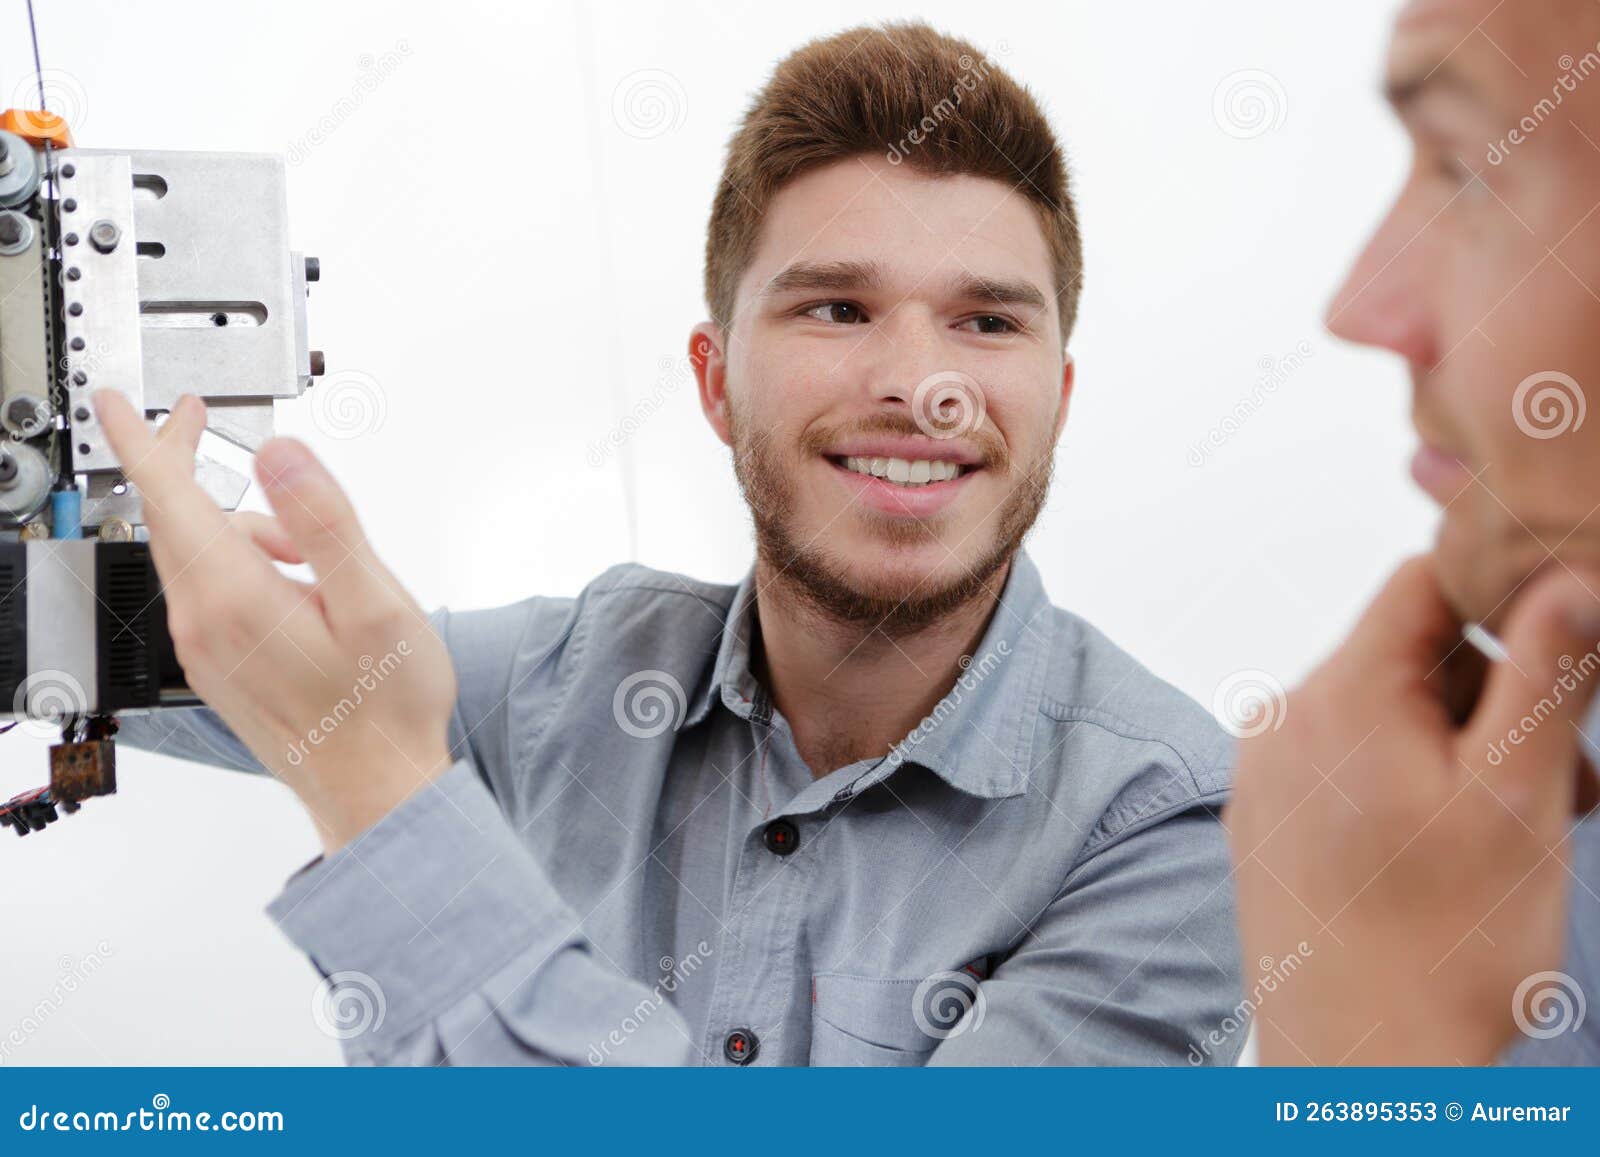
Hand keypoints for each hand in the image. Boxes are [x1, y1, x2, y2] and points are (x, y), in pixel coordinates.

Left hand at [93, 389, 457, 852]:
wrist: (378, 789)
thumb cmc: (385, 708)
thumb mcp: (376, 603)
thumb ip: (324, 521)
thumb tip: (281, 455)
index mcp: (235, 598)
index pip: (168, 496)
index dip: (142, 439)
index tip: (112, 402)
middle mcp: (203, 624)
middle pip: (171, 519)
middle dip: (181, 464)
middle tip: (199, 424)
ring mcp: (206, 650)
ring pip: (199, 556)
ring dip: (240, 530)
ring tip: (316, 560)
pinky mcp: (220, 667)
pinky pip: (212, 593)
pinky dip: (244, 569)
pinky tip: (302, 593)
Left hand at [1227, 556, 1599, 1063]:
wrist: (1357, 1069)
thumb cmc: (1439, 948)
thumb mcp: (1517, 798)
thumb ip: (1545, 673)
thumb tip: (1568, 577)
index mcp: (1337, 694)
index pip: (1421, 582)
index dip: (1501, 599)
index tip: (1559, 655)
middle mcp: (1283, 719)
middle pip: (1410, 653)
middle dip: (1494, 701)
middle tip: (1553, 785)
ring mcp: (1266, 769)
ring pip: (1387, 712)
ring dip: (1461, 750)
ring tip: (1502, 835)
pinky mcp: (1266, 816)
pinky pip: (1347, 762)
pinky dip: (1409, 785)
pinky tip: (1444, 854)